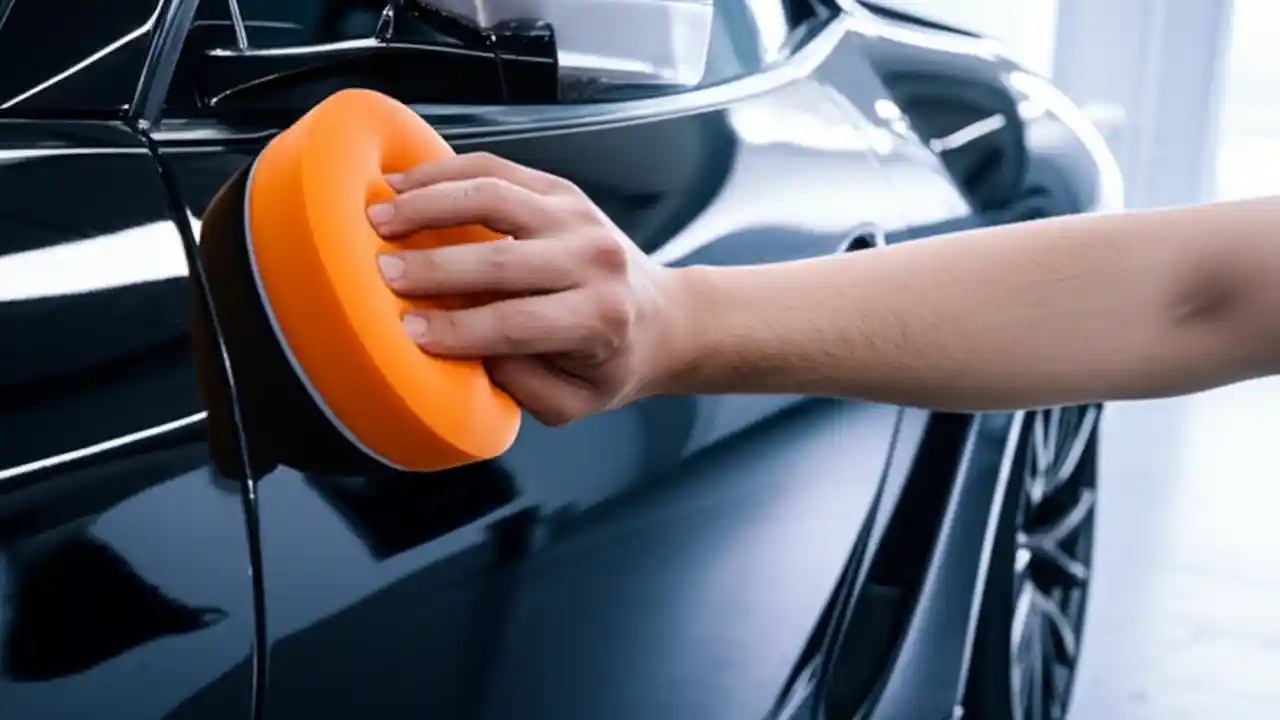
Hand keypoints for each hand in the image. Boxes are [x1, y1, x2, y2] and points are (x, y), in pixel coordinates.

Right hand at [368, 153, 696, 425]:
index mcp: (598, 320)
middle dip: (435, 267)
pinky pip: (497, 169)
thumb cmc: (610, 364)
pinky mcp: (561, 190)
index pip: (516, 324)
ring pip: (495, 197)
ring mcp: (578, 217)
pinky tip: (405, 184)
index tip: (409, 330)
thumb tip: (466, 352)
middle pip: (501, 260)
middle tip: (384, 272)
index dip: (459, 328)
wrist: (661, 317)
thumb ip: (522, 386)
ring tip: (381, 216)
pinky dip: (446, 171)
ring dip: (430, 204)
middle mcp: (594, 261)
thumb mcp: (573, 401)